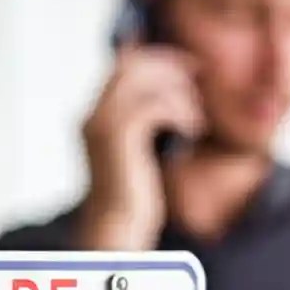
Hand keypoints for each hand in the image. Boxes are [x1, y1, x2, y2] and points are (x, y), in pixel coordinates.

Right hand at [77, 46, 204, 249]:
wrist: (117, 230)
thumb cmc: (131, 197)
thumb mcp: (138, 152)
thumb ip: (146, 125)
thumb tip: (171, 98)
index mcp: (94, 117)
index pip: (123, 66)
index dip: (157, 59)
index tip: (187, 66)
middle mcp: (92, 117)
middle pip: (131, 66)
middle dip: (169, 66)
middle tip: (198, 75)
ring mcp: (102, 127)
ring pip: (145, 84)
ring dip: (178, 93)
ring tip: (195, 117)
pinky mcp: (120, 140)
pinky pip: (154, 107)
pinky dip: (180, 112)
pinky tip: (193, 130)